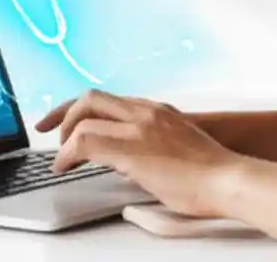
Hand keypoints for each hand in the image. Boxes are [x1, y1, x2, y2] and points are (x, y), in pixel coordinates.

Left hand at [35, 89, 249, 217]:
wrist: (229, 179)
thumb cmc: (209, 175)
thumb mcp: (174, 152)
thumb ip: (148, 149)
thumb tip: (124, 165)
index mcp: (156, 111)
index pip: (108, 100)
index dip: (79, 107)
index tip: (61, 119)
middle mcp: (146, 112)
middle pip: (91, 98)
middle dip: (63, 113)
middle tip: (47, 130)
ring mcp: (140, 126)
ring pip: (85, 116)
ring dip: (66, 137)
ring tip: (63, 158)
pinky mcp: (133, 147)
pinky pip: (86, 142)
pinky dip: (68, 155)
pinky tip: (65, 168)